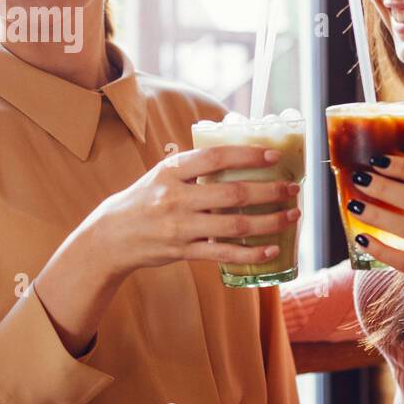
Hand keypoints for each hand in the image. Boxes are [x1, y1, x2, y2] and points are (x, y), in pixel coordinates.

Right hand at [80, 144, 301, 280]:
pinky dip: (251, 254)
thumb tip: (233, 149)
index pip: (215, 158)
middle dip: (269, 191)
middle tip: (292, 189)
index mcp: (171, 171)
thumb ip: (193, 166)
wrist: (111, 237)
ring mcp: (180, 226)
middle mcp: (176, 197)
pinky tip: (272, 250)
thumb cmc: (144, 200)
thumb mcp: (161, 174)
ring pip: (234, 225)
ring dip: (269, 222)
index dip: (247, 155)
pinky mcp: (183, 251)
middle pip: (232, 193)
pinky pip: (224, 254)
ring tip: (292, 216)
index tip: (274, 157)